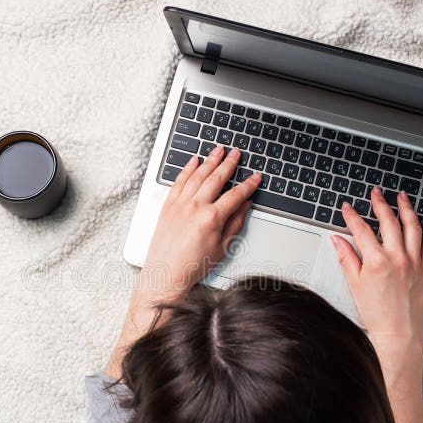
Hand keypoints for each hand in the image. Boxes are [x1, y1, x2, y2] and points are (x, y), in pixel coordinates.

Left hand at [140, 145, 261, 298]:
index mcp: (212, 218)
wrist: (166, 273)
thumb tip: (244, 206)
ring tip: (218, 150)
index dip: (248, 185)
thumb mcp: (222, 247)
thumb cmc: (193, 265)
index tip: (256, 177)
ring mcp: (180, 204)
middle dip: (229, 163)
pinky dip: (187, 169)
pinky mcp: (168, 205)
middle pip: (216, 178)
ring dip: (210, 160)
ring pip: (197, 175)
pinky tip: (194, 161)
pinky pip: (179, 181)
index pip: (235, 195)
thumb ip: (235, 223)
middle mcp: (195, 207)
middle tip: (237, 153)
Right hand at [332, 187, 422, 422]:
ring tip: (401, 197)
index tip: (347, 208)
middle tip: (375, 194)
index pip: (361, 230)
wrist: (399, 334)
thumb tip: (338, 241)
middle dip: (380, 204)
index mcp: (376, 261)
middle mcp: (397, 257)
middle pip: (388, 222)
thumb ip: (346, 259)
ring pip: (412, 226)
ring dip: (406, 208)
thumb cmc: (376, 314)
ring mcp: (414, 262)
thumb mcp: (354, 285)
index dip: (352, 216)